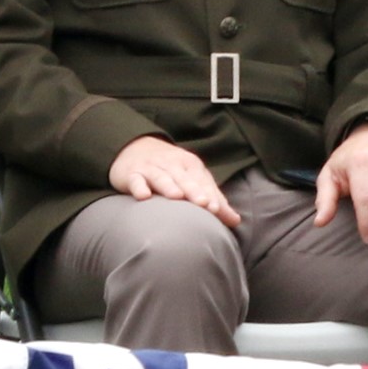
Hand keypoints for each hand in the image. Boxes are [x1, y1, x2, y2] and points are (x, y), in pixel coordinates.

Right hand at [106, 134, 238, 225]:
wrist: (134, 147)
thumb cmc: (171, 170)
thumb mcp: (193, 179)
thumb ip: (213, 199)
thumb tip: (236, 221)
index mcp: (190, 165)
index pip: (202, 181)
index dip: (209, 194)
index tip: (216, 210)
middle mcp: (172, 165)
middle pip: (184, 178)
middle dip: (194, 190)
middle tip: (203, 203)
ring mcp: (151, 168)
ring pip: (161, 177)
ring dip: (169, 186)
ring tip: (177, 197)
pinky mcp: (132, 174)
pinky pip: (136, 180)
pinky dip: (139, 186)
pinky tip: (143, 196)